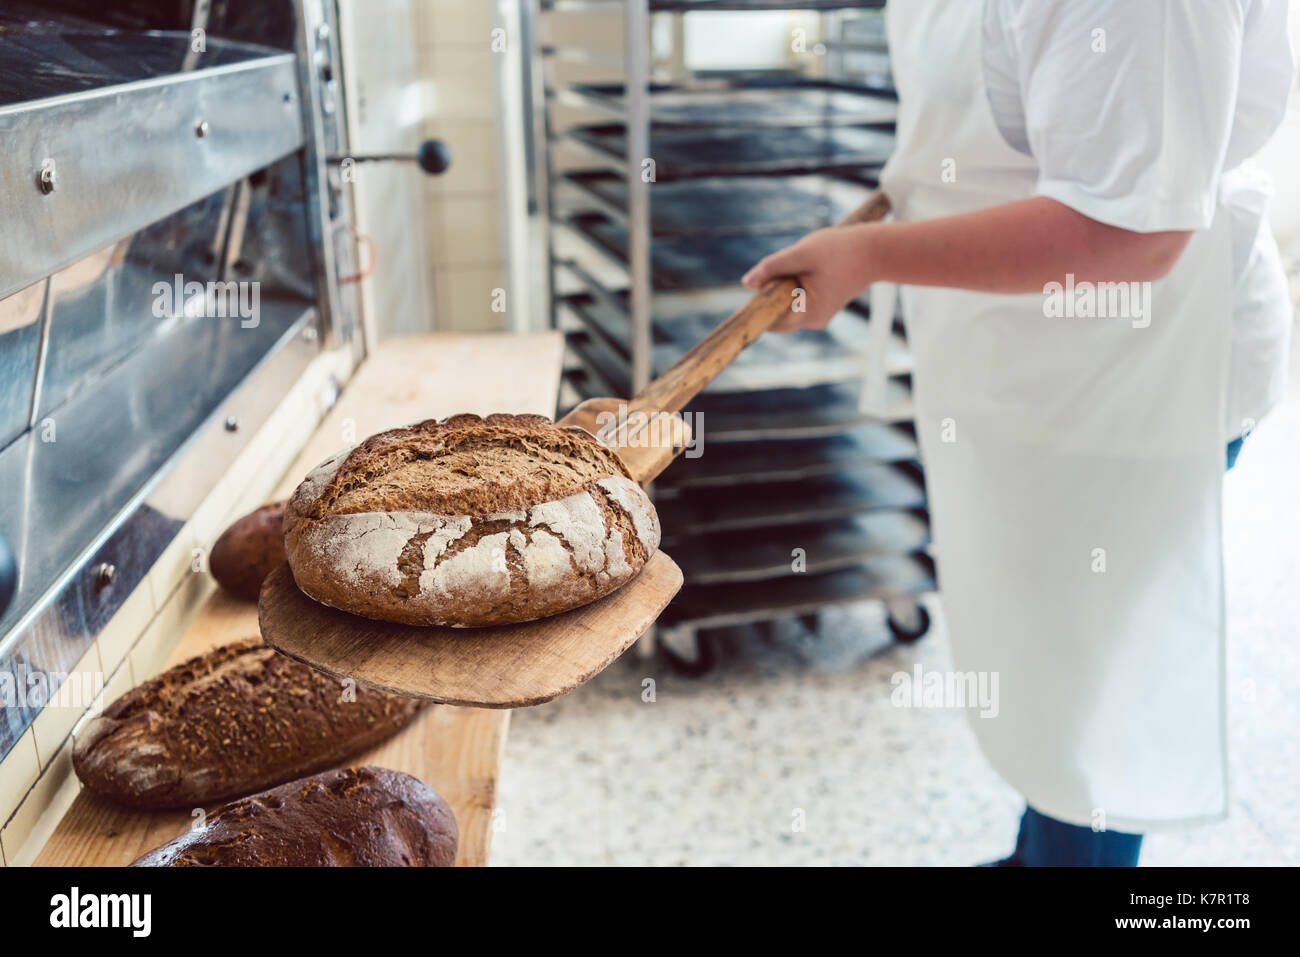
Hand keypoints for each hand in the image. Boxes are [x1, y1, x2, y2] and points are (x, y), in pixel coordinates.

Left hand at [741, 224, 874, 330]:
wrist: (876, 250)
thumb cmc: (841, 250)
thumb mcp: (801, 254)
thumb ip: (771, 268)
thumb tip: (746, 283)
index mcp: (808, 315)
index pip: (769, 321)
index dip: (757, 306)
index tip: (756, 286)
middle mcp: (813, 321)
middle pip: (776, 310)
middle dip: (774, 288)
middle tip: (791, 266)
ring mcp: (818, 315)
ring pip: (786, 302)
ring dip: (786, 283)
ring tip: (806, 264)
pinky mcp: (822, 305)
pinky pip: (798, 297)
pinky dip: (796, 282)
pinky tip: (812, 267)